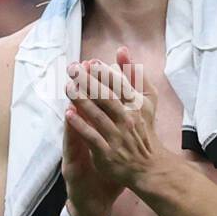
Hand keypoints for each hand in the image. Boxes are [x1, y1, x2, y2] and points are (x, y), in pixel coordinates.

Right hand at [62, 69, 122, 215]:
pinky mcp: (70, 164)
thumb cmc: (105, 174)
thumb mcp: (115, 150)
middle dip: (83, 87)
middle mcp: (82, 138)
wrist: (94, 203)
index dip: (96, 86)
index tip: (97, 63)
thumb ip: (120, 130)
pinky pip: (70, 144)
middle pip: (82, 108)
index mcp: (95, 133)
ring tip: (73, 82)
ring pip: (73, 122)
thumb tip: (133, 110)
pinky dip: (71, 130)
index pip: (95, 105)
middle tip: (81, 66)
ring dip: (73, 102)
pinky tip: (69, 116)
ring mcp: (75, 150)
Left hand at [64, 46, 160, 193]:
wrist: (149, 166)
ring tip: (67, 88)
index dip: (105, 73)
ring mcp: (118, 137)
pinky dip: (81, 126)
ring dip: (81, 101)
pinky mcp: (108, 153)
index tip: (91, 62)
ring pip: (97, 116)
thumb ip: (134, 75)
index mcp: (136, 106)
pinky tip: (68, 115)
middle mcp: (128, 120)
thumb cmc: (144, 129)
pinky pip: (92, 137)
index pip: (119, 86)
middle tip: (72, 69)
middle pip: (106, 98)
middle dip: (88, 82)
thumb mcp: (146, 100)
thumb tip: (121, 49)